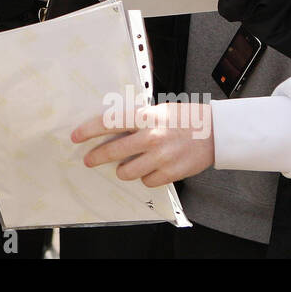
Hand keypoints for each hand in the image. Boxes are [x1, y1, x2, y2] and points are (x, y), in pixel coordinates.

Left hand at [70, 102, 214, 188]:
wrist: (215, 131)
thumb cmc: (182, 118)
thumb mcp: (157, 111)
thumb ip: (135, 120)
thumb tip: (108, 129)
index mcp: (146, 116)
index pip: (109, 122)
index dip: (88, 130)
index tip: (75, 136)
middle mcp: (151, 136)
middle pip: (112, 152)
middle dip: (95, 157)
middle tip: (89, 160)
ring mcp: (161, 157)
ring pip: (126, 172)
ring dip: (122, 170)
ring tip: (126, 165)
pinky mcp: (171, 172)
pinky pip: (146, 181)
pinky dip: (145, 176)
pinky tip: (150, 168)